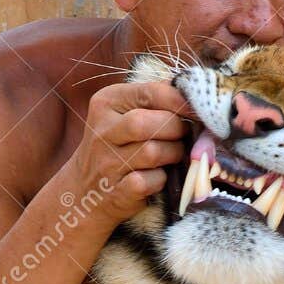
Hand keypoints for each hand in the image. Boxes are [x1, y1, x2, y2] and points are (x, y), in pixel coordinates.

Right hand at [63, 79, 189, 224]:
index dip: (181, 101)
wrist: (85, 190)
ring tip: (172, 155)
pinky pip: (151, 181)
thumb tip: (196, 98)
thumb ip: (154, 102)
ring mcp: (107, 163)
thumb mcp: (124, 114)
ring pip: (153, 152)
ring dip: (173, 154)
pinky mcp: (117, 191)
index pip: (149, 92)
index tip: (199, 110)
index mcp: (107, 102)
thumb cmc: (118, 146)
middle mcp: (102, 131)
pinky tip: (158, 177)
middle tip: (183, 136)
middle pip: (150, 123)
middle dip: (176, 129)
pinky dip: (161, 180)